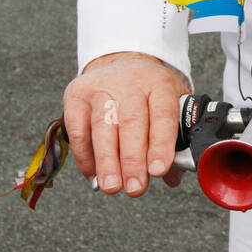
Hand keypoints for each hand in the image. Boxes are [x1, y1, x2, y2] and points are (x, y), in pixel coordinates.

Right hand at [62, 53, 188, 195]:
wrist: (120, 64)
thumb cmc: (149, 93)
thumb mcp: (171, 105)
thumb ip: (174, 141)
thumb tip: (172, 177)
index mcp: (160, 84)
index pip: (163, 114)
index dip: (161, 144)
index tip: (158, 171)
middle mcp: (131, 82)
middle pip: (131, 122)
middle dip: (133, 160)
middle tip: (135, 188)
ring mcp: (101, 87)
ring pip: (103, 126)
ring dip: (107, 161)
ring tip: (112, 187)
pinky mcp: (76, 95)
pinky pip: (78, 130)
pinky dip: (85, 157)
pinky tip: (94, 176)